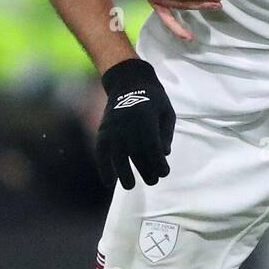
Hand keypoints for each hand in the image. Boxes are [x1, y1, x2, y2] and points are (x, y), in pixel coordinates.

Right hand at [97, 58, 175, 189]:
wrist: (128, 82)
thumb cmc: (153, 99)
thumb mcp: (167, 112)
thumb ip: (166, 133)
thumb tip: (164, 155)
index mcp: (146, 118)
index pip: (152, 147)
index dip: (158, 163)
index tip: (164, 172)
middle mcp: (127, 124)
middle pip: (136, 154)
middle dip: (145, 170)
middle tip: (153, 181)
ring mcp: (113, 128)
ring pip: (117, 156)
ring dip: (124, 173)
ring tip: (130, 186)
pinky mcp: (103, 130)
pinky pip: (102, 152)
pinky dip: (104, 167)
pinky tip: (109, 182)